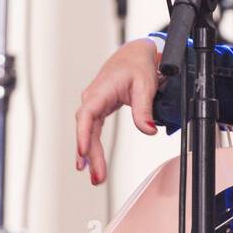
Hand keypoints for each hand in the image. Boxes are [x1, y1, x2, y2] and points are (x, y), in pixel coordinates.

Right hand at [74, 38, 160, 184]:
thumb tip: (148, 131)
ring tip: (96, 177)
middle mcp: (92, 98)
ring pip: (88, 132)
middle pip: (86, 129)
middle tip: (97, 177)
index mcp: (101, 91)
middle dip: (90, 154)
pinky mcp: (98, 110)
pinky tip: (91, 163)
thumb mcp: (145, 86)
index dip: (84, 134)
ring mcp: (93, 104)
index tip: (83, 151)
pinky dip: (92, 146)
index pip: (87, 114)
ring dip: (90, 154)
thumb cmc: (138, 66)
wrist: (133, 54)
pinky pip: (92, 130)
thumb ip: (144, 109)